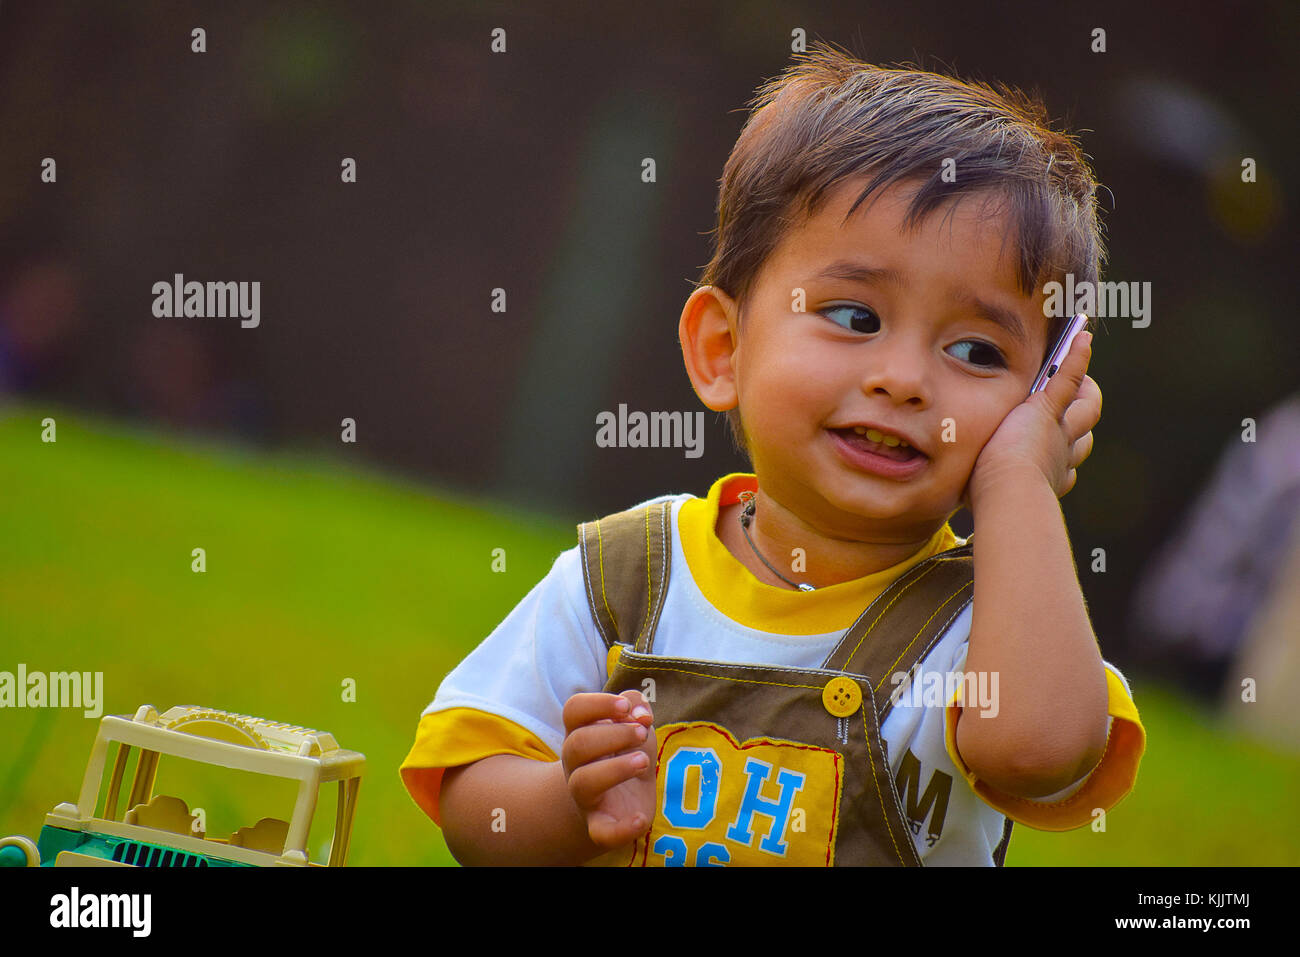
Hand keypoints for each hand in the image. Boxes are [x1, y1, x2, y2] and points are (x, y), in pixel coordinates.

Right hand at [561, 689, 656, 849]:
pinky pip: (601, 832)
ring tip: (644, 762)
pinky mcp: (601, 824)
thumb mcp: (633, 723)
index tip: (625, 707)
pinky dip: (621, 829)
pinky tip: (641, 818)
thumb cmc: (625, 753)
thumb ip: (637, 705)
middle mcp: (576, 764)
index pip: (573, 710)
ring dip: (617, 768)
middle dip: (614, 734)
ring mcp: (585, 796)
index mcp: (581, 733)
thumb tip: (640, 713)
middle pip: (578, 744)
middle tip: (642, 733)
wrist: (616, 801)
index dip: (598, 704)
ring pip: (583, 782)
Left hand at [967, 331, 1100, 506]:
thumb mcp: (986, 488)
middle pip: (1082, 436)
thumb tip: (953, 493)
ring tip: (1082, 380)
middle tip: (1073, 410)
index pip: (1067, 461)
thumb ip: (979, 480)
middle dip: (1080, 426)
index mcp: (1048, 472)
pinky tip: (1081, 336)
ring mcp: (1059, 430)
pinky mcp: (1047, 410)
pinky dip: (1076, 358)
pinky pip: (1067, 379)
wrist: (1006, 490)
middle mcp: (1061, 453)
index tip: (1056, 449)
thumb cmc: (991, 497)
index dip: (1065, 454)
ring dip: (1085, 393)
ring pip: (1085, 410)